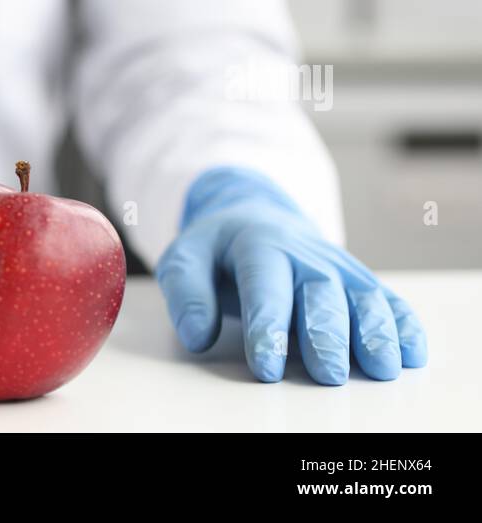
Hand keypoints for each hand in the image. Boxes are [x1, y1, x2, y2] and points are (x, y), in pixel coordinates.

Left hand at [155, 168, 426, 383]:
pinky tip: (411, 353)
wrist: (253, 218)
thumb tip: (198, 336)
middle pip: (321, 294)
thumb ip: (187, 295)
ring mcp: (336, 266)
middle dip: (326, 336)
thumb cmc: (215, 250)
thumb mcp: (184, 260)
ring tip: (382, 368)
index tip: (267, 368)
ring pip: (361, 296)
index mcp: (258, 245)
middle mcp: (304, 254)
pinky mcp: (357, 280)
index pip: (266, 287)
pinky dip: (403, 324)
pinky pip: (385, 299)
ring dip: (375, 332)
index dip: (267, 329)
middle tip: (328, 375)